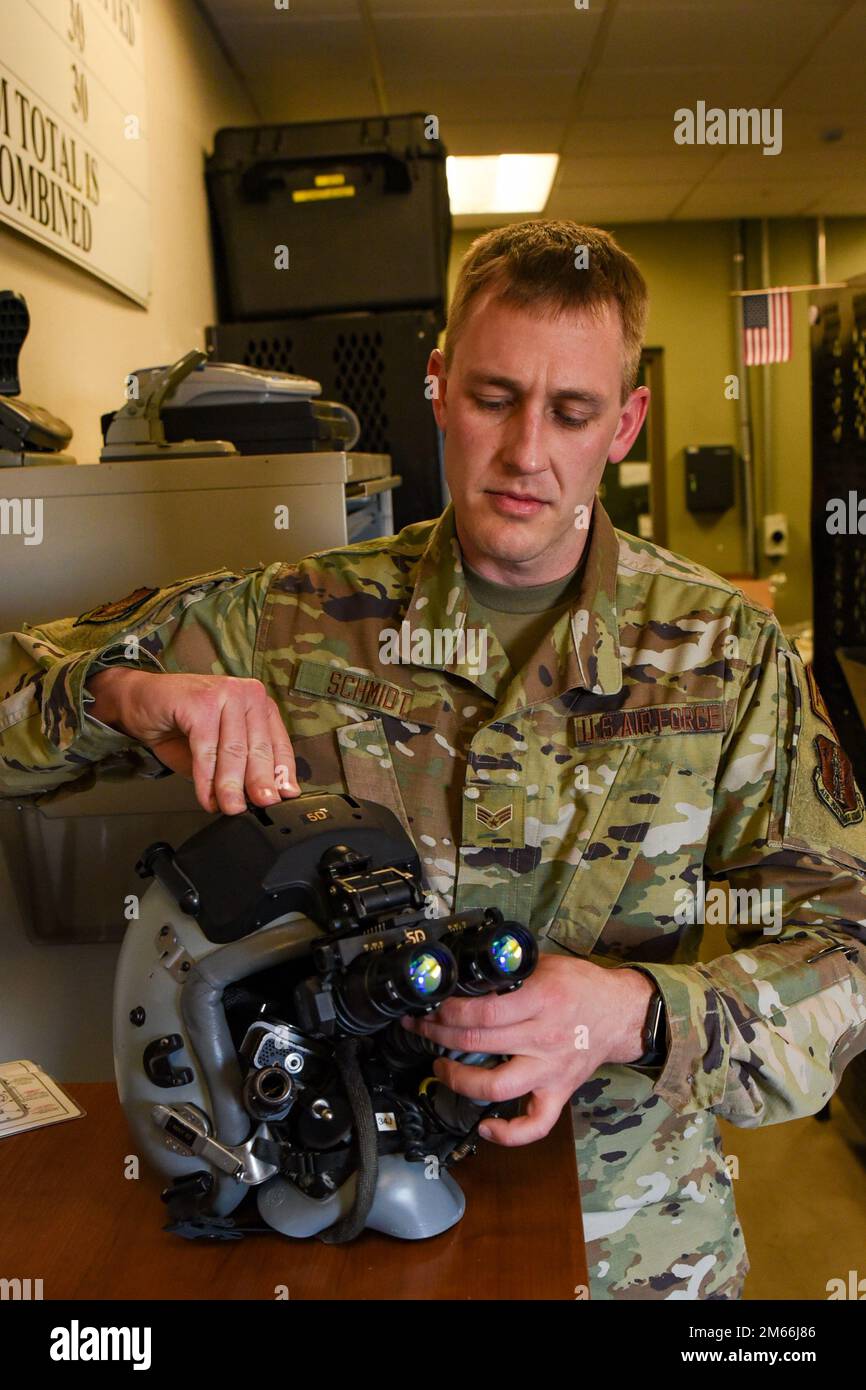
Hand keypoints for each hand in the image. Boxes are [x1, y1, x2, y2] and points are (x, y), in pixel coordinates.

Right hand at [87, 668, 298, 814]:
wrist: (138, 701)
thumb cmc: (180, 723)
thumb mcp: (218, 749)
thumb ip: (240, 767)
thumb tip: (260, 798)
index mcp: (257, 703)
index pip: (278, 743)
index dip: (281, 773)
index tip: (284, 798)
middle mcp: (245, 694)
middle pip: (257, 748)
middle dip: (259, 784)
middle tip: (261, 808)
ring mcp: (224, 694)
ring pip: (233, 750)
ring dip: (231, 786)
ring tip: (231, 808)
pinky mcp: (200, 702)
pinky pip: (207, 749)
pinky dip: (206, 778)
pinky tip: (206, 798)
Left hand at [400, 955, 655, 1145]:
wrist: (621, 1013)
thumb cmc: (580, 985)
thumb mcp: (544, 964)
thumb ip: (509, 971)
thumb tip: (465, 972)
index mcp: (540, 1000)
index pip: (481, 1011)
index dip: (446, 1011)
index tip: (429, 1006)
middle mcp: (542, 1038)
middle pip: (476, 1043)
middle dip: (437, 1035)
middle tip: (420, 1027)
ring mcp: (549, 1070)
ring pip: (495, 1087)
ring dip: (457, 1079)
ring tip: (439, 1065)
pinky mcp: (558, 1094)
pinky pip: (534, 1125)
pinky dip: (507, 1134)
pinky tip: (484, 1126)